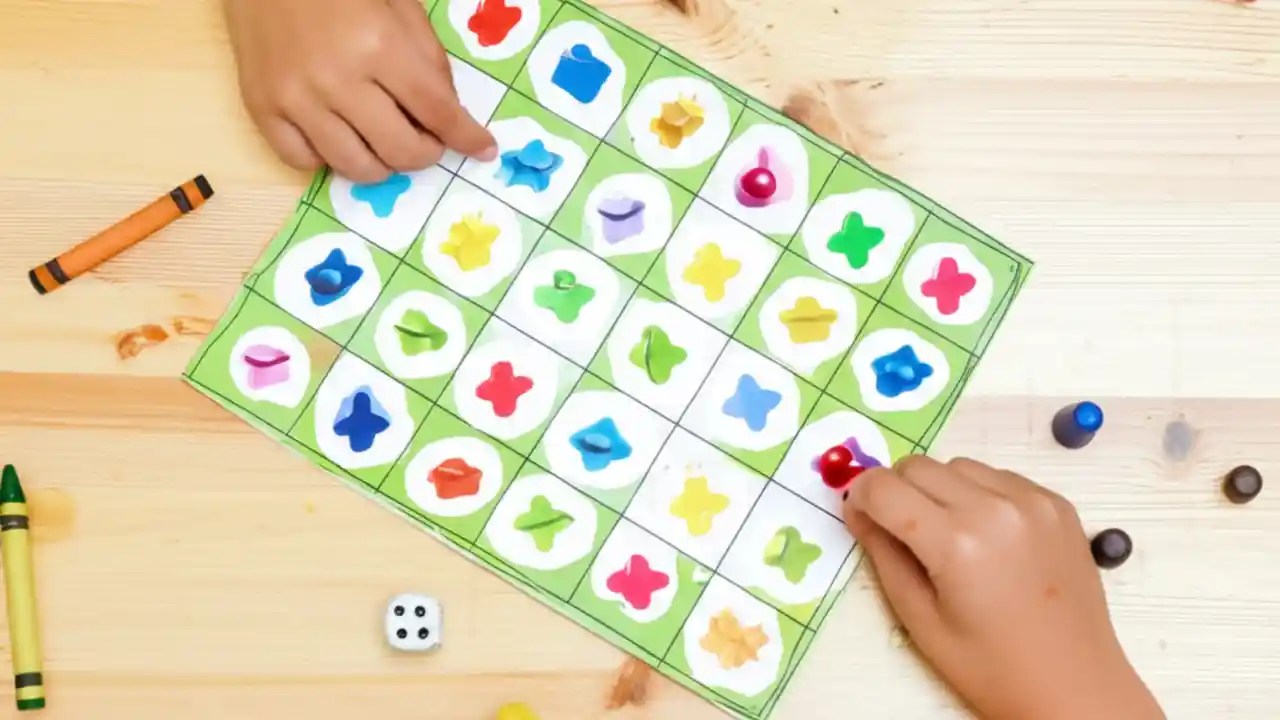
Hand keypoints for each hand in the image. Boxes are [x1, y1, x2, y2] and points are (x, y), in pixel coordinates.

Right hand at [223, 0, 495, 181]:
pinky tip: (339, 137)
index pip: (436, 111)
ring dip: (383, 165)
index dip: (465, 137)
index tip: (482, 149)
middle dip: (426, 153)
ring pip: (355, 167)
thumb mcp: (398, 4)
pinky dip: (329, 159)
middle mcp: (337, 80)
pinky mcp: (260, 108)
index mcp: (379, 45)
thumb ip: (428, 57)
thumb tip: (447, 114)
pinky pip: (303, 163)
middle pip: (400, 150)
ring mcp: (295, 99)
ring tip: (386, 143)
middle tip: (427, 141)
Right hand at [844, 457, 1163, 719]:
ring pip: (957, 465)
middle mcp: (996, 508)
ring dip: (939, 490)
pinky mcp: (1057, 503)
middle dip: (897, 491)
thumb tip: (858, 510)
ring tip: (950, 536)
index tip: (861, 518)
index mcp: (957, 543)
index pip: (884, 488)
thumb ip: (883, 555)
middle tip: (903, 532)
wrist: (1074, 685)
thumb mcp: (919, 620)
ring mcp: (1033, 501)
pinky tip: (988, 537)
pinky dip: (979, 494)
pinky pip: (998, 476)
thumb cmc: (989, 666)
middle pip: (918, 466)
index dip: (861, 498)